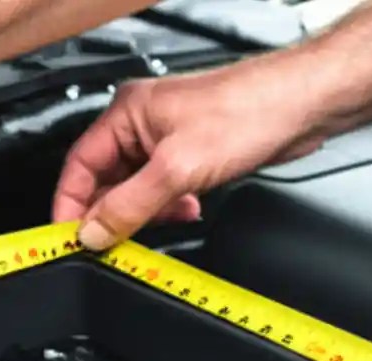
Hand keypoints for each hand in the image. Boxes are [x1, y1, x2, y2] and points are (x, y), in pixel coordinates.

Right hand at [53, 60, 326, 248]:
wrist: (302, 105)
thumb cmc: (248, 111)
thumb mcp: (177, 169)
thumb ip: (129, 205)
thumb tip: (94, 232)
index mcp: (126, 114)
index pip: (79, 166)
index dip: (70, 205)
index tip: (69, 237)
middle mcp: (142, 125)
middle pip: (105, 180)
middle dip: (112, 213)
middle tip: (113, 242)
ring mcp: (166, 140)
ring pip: (135, 189)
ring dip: (144, 212)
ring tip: (160, 223)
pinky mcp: (189, 156)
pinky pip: (162, 190)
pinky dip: (168, 207)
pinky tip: (185, 211)